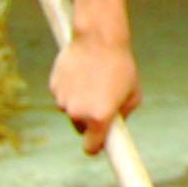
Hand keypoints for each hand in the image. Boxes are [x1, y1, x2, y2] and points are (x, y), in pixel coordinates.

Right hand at [49, 33, 141, 153]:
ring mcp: (63, 100)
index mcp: (99, 118)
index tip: (98, 143)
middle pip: (80, 129)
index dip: (95, 147)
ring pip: (70, 111)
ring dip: (79, 103)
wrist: (99, 38)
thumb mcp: (133, 94)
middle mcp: (78, 113)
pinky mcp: (54, 87)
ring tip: (92, 81)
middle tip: (100, 101)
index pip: (91, 148)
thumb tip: (114, 127)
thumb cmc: (121, 66)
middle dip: (89, 121)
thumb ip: (123, 115)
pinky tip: (81, 73)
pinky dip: (70, 89)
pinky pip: (62, 96)